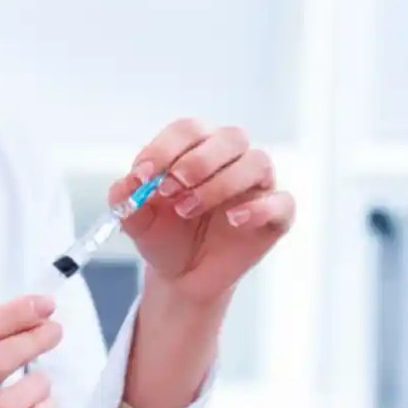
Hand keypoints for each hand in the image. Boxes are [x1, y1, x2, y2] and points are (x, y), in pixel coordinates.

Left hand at [112, 119, 295, 305]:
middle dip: (197, 161)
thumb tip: (127, 185)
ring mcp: (257, 187)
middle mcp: (232, 160)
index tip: (142, 175)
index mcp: (198, 149)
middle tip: (170, 190)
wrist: (182, 277)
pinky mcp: (275, 217)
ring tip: (188, 210)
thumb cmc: (165, 237)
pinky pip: (282, 202)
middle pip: (229, 137)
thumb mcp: (137, 221)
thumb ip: (126, 199)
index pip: (190, 130)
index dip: (165, 148)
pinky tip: (233, 221)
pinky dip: (259, 208)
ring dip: (220, 183)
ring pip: (256, 162)